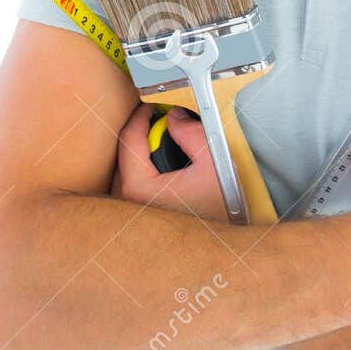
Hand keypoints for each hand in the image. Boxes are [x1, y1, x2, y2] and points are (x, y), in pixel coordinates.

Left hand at [111, 103, 229, 221]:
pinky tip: (162, 167)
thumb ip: (191, 133)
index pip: (128, 141)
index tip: (151, 107)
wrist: (228, 242)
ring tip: (161, 143)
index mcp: (141, 188)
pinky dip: (141, 171)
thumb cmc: (223, 210)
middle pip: (122, 156)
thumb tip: (175, 117)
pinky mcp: (140, 219)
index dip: (140, 117)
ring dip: (139, 154)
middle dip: (140, 135)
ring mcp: (133, 213)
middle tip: (159, 122)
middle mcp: (130, 204)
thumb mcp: (214, 162)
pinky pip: (130, 186)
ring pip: (124, 172)